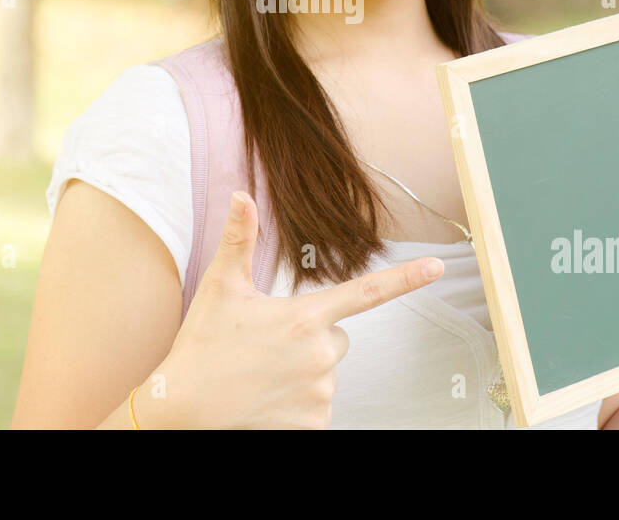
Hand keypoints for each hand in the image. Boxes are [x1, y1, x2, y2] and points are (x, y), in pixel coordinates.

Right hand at [150, 190, 445, 428]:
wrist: (182, 409)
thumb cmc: (201, 346)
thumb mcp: (220, 288)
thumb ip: (239, 239)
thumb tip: (241, 195)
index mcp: (304, 317)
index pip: (367, 293)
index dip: (406, 278)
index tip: (437, 267)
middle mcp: (320, 355)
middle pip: (336, 337)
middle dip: (310, 338)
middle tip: (267, 345)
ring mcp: (320, 394)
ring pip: (325, 372)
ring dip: (302, 371)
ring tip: (260, 374)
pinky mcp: (314, 425)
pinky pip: (318, 406)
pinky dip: (298, 403)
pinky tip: (267, 399)